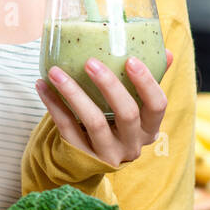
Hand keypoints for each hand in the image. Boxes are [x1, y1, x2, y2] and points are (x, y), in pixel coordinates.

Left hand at [34, 50, 173, 169]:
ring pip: (94, 122)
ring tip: (55, 71)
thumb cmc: (115, 122)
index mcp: (150, 128)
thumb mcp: (135, 107)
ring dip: (73, 93)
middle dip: (109, 85)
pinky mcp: (82, 157)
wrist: (89, 157)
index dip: (146, 83)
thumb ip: (147, 82)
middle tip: (90, 62)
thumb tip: (168, 52)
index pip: (158, 106)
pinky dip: (53, 105)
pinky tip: (41, 86)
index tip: (130, 59)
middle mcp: (132, 145)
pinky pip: (66, 128)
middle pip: (126, 114)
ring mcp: (107, 154)